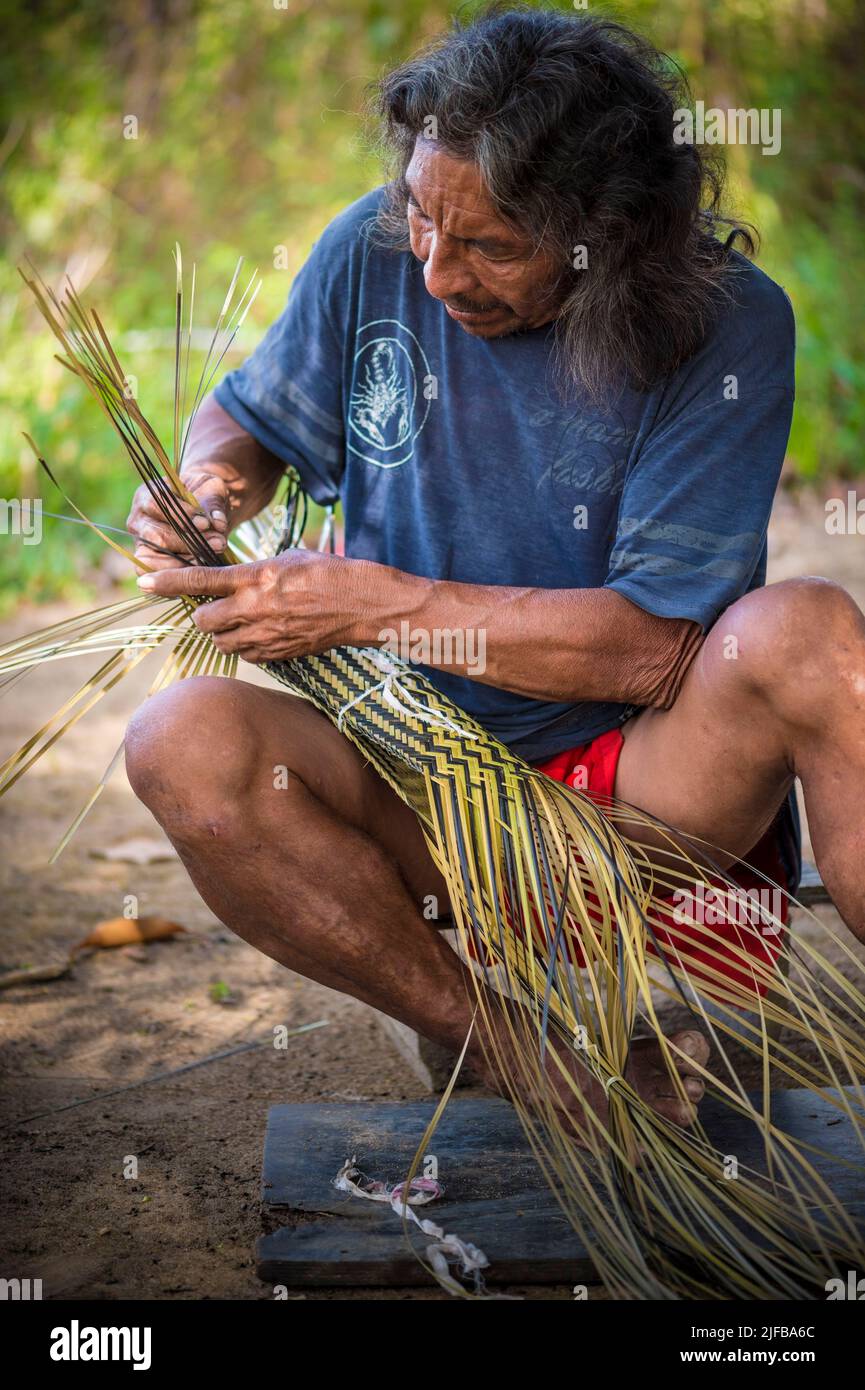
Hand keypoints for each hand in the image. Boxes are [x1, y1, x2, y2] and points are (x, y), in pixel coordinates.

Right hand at [126, 470, 230, 570]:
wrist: (206, 511)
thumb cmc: (205, 495)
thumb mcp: (212, 490)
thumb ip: (214, 504)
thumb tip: (218, 524)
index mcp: (148, 494)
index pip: (157, 505)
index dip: (180, 517)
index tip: (206, 523)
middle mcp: (138, 519)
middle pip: (155, 536)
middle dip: (188, 543)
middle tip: (218, 543)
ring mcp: (141, 543)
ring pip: (153, 559)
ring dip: (185, 561)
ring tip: (212, 557)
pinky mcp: (148, 563)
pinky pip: (156, 574)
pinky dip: (177, 575)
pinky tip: (200, 572)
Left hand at [137, 551, 379, 662]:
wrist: (361, 604)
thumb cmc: (327, 572)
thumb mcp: (285, 559)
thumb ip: (252, 572)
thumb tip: (228, 581)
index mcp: (256, 577)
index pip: (200, 580)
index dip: (167, 581)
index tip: (143, 581)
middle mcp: (256, 608)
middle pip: (204, 622)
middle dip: (202, 616)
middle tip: (213, 607)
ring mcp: (268, 635)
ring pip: (222, 643)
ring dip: (223, 634)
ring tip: (241, 621)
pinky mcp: (280, 654)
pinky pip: (247, 657)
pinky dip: (245, 647)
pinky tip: (261, 635)